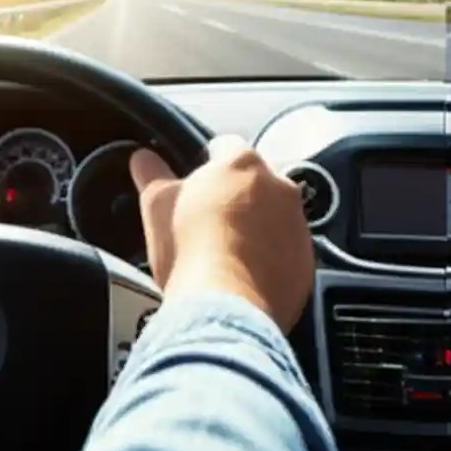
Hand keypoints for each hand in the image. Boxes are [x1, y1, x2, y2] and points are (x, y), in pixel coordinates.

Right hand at [129, 135, 314, 332]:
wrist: (224, 304)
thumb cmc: (189, 248)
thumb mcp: (157, 205)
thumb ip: (152, 174)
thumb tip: (143, 158)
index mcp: (243, 163)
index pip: (226, 146)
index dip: (208, 162)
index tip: (198, 181)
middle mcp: (281, 187)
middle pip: (258, 182)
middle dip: (239, 196)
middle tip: (212, 221)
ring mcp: (298, 224)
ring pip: (278, 216)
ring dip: (260, 227)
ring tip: (230, 252)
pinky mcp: (307, 261)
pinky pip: (290, 252)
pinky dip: (274, 258)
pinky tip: (248, 275)